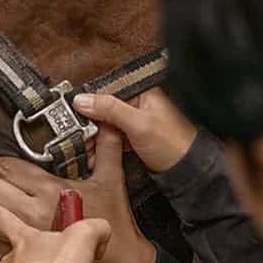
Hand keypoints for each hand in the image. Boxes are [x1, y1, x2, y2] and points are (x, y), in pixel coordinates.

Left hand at [0, 125, 156, 262]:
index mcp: (49, 191)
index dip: (0, 163)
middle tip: (1, 185)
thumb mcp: (111, 183)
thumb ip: (106, 150)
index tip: (3, 165)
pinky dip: (1, 239)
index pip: (4, 167)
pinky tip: (16, 235)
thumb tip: (107, 124)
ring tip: (7, 208)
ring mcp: (24, 241)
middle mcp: (32, 214)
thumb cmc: (118, 229)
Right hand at [73, 87, 197, 173]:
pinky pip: (110, 135)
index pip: (105, 91)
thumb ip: (109, 109)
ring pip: (104, 123)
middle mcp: (136, 103)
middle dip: (89, 124)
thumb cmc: (173, 144)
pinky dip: (102, 143)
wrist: (188, 171)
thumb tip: (82, 99)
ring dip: (94, 136)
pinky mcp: (132, 135)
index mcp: (141, 91)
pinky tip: (96, 151)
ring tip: (87, 147)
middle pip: (102, 108)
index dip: (88, 104)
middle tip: (81, 136)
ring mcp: (133, 120)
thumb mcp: (138, 123)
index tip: (74, 116)